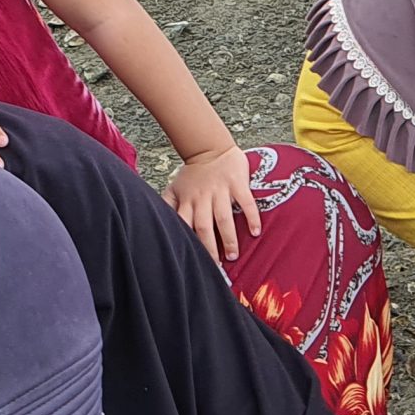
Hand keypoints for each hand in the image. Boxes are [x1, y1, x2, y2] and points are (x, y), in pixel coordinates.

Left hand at [163, 145, 263, 263]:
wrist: (210, 147)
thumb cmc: (193, 173)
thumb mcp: (175, 188)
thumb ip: (168, 206)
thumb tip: (159, 223)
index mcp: (187, 200)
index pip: (184, 225)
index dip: (188, 243)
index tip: (194, 260)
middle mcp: (202, 197)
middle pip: (204, 227)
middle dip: (210, 248)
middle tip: (218, 267)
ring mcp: (221, 190)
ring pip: (223, 218)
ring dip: (229, 238)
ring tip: (234, 255)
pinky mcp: (237, 183)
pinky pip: (246, 203)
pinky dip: (251, 217)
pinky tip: (255, 232)